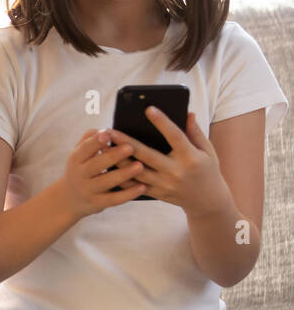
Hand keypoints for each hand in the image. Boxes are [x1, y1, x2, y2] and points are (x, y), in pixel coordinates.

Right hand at [57, 128, 147, 219]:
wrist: (69, 199)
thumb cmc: (81, 170)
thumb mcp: (78, 155)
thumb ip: (88, 141)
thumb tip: (103, 130)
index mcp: (76, 159)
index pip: (85, 149)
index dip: (95, 141)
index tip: (108, 133)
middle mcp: (80, 174)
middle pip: (96, 165)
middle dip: (113, 156)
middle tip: (130, 147)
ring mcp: (88, 190)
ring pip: (106, 182)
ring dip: (124, 174)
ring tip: (140, 166)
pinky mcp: (98, 203)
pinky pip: (114, 199)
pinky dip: (128, 194)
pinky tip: (142, 187)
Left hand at [110, 109, 232, 218]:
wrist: (207, 201)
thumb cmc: (207, 170)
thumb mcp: (207, 151)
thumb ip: (195, 132)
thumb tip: (187, 113)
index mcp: (190, 158)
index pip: (175, 136)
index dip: (162, 122)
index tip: (149, 109)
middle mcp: (176, 172)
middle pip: (146, 155)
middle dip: (126, 142)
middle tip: (109, 130)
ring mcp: (165, 185)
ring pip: (136, 172)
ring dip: (117, 160)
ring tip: (102, 147)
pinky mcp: (156, 193)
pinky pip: (134, 185)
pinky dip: (120, 176)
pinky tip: (107, 166)